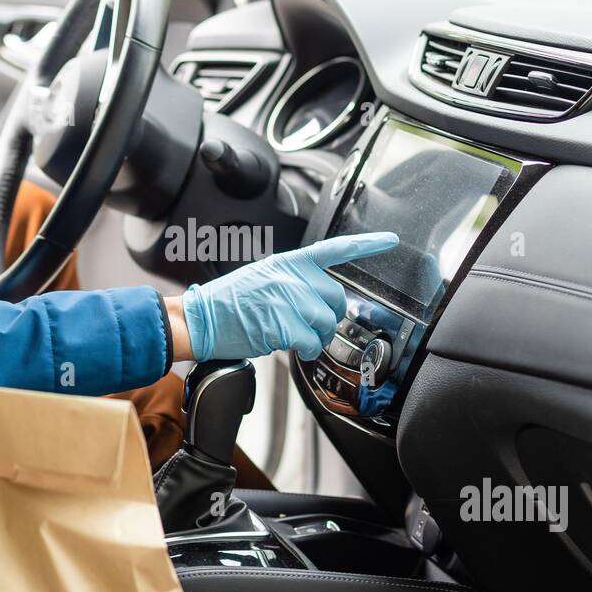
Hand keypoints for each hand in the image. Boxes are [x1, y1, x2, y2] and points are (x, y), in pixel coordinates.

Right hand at [170, 232, 399, 361]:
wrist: (200, 319)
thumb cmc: (229, 304)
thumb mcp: (263, 278)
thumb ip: (294, 283)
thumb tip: (321, 303)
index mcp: (288, 263)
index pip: (333, 249)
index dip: (366, 244)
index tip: (391, 240)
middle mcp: (290, 276)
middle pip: (336, 298)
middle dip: (329, 318)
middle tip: (309, 326)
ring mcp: (286, 298)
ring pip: (325, 324)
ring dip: (315, 338)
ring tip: (295, 338)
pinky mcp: (281, 323)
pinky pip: (310, 342)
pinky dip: (304, 351)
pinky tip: (290, 347)